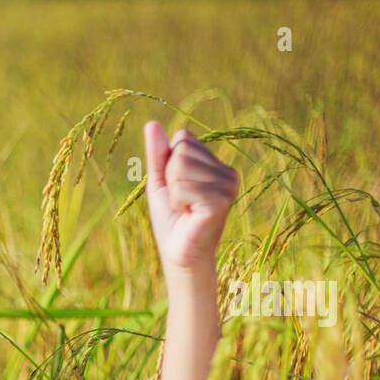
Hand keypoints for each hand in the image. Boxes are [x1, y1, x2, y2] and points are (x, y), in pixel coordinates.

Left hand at [144, 121, 238, 272]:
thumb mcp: (160, 183)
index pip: (183, 138)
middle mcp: (228, 172)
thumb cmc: (171, 221)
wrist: (179, 255)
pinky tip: (189, 215)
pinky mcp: (220, 201)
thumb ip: (158, 155)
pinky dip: (177, 202)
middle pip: (181, 150)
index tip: (177, 189)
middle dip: (170, 178)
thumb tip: (152, 124)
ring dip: (173, 193)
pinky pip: (183, 187)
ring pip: (180, 167)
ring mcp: (228, 186)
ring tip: (185, 210)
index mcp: (216, 164)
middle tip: (181, 203)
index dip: (169, 165)